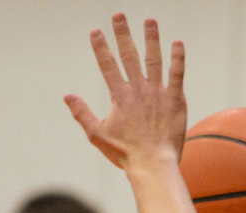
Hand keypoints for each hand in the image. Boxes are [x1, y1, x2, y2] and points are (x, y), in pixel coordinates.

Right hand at [65, 14, 185, 168]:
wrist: (153, 163)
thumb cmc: (125, 153)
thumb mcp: (97, 134)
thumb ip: (82, 113)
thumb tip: (67, 96)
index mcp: (119, 96)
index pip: (107, 65)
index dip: (100, 47)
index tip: (96, 31)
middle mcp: (138, 89)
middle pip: (129, 55)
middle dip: (123, 34)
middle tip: (119, 16)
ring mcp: (158, 92)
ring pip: (154, 59)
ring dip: (151, 38)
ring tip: (150, 21)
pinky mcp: (175, 99)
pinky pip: (177, 73)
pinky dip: (177, 58)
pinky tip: (178, 43)